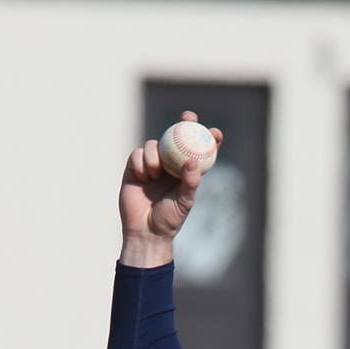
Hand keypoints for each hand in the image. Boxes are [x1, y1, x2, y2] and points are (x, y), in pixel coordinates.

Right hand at [119, 110, 224, 266]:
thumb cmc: (168, 220)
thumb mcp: (184, 203)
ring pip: (153, 144)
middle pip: (176, 138)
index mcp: (185, 173)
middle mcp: (169, 166)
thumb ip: (190, 183)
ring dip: (155, 153)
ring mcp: (151, 166)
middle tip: (188, 117)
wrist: (144, 231)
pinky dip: (140, 162)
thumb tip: (192, 161)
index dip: (207, 139)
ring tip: (155, 173)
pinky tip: (143, 175)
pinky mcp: (134, 168)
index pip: (198, 151)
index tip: (215, 132)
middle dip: (184, 123)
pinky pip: (137, 154)